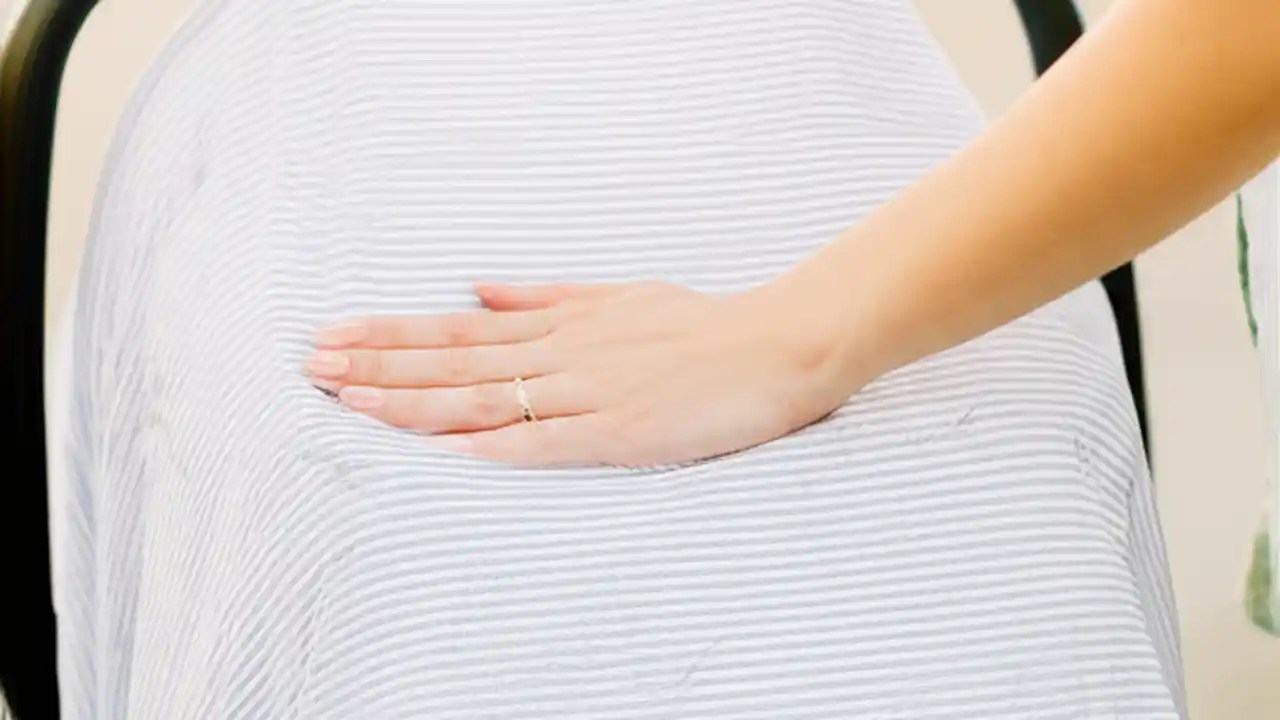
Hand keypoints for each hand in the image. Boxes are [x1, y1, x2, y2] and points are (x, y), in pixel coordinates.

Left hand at [305, 280, 857, 466]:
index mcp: (560, 326)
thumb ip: (545, 297)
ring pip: (487, 398)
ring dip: (415, 401)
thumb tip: (481, 290)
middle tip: (315, 366)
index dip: (393, 335)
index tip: (336, 335)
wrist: (774, 346)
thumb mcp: (617, 296)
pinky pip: (545, 443)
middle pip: (456, 360)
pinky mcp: (620, 433)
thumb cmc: (699, 325)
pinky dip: (492, 446)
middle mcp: (562, 355)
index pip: (458, 332)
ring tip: (352, 402)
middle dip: (381, 365)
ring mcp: (588, 392)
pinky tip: (443, 451)